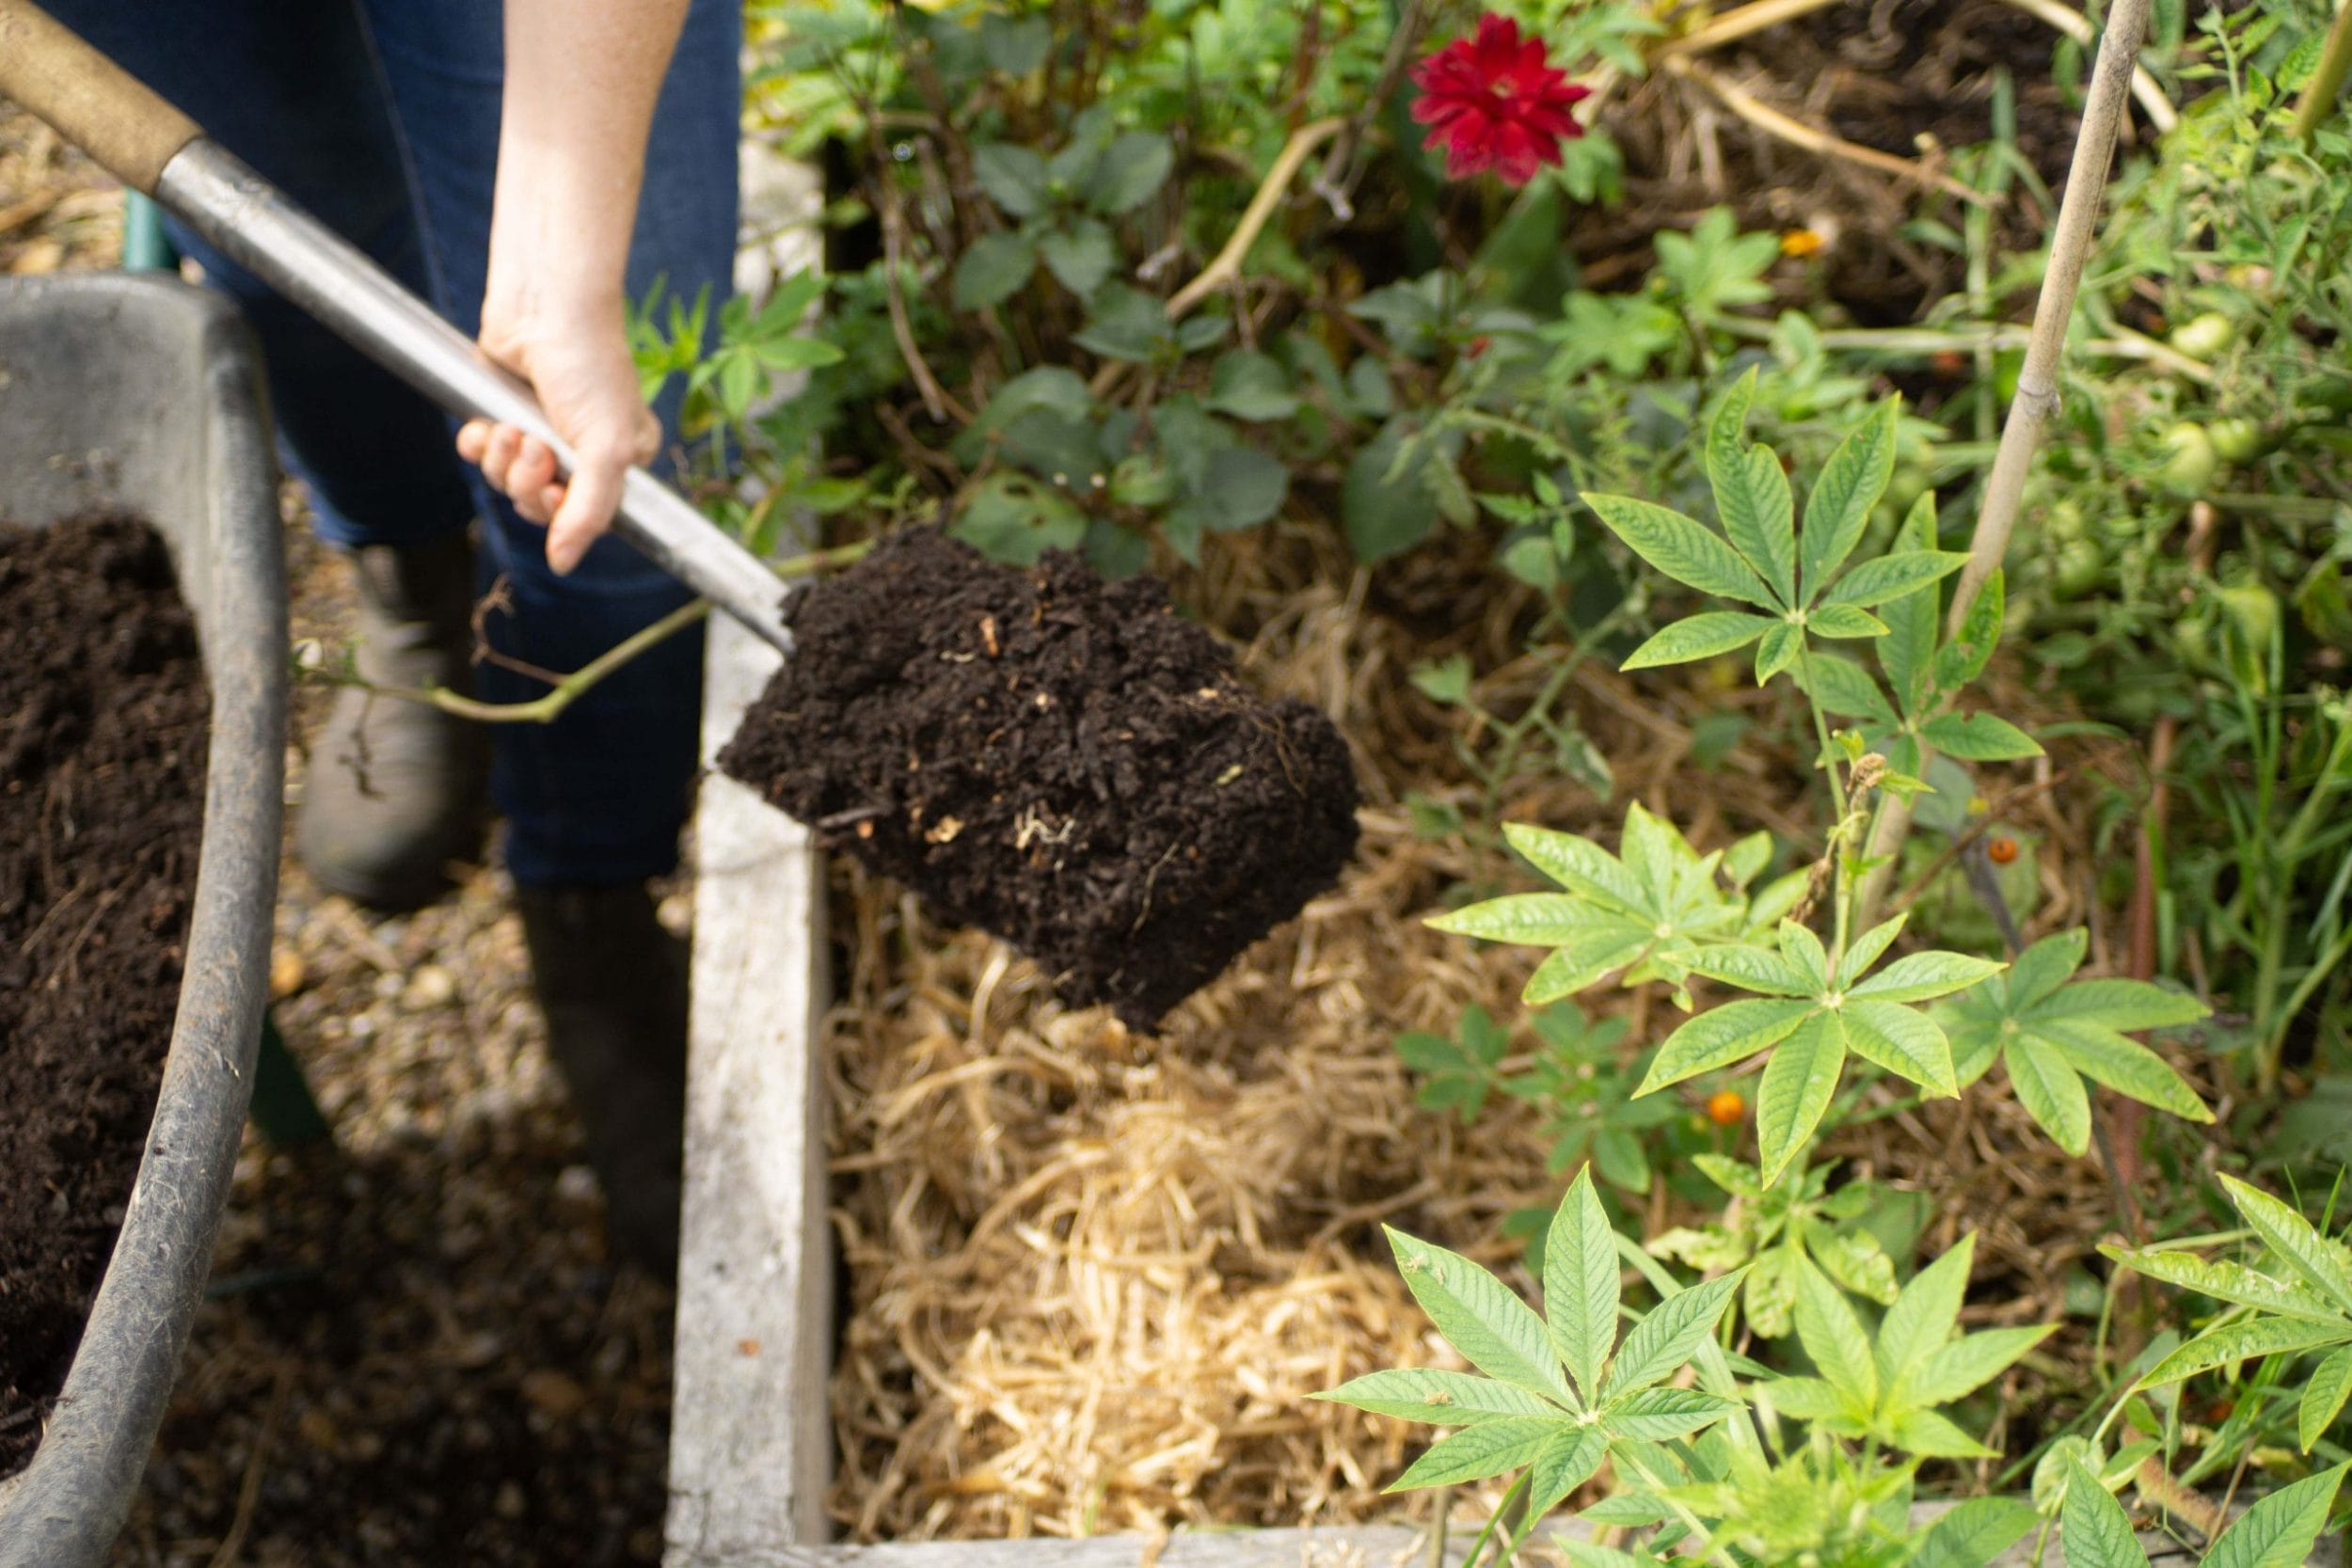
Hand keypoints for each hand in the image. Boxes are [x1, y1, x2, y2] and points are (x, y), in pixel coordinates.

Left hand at [456, 289, 658, 575]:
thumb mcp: (606, 448)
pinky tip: (486, 423)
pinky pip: (480, 452)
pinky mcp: (502, 411)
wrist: (545, 305)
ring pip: (505, 480)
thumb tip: (563, 565)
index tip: (552, 486)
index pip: (582, 517)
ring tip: (512, 425)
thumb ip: (588, 513)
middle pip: (537, 503)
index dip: (557, 510)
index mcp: (617, 462)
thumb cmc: (590, 367)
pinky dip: (477, 443)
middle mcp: (579, 452)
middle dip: (525, 480)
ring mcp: (539, 432)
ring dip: (501, 458)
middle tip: (533, 444)